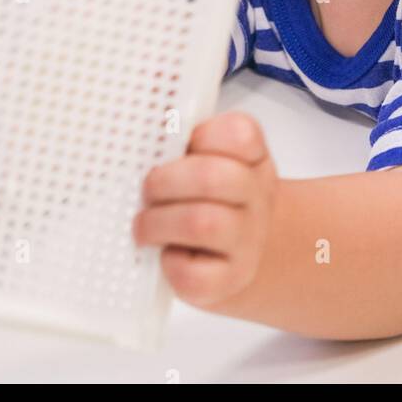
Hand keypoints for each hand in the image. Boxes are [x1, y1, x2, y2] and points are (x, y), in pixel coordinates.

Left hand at [132, 110, 277, 308]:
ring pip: (202, 222)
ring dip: (159, 222)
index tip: (182, 144)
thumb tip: (143, 120)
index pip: (240, 133)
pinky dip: (169, 264)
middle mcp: (258, 197)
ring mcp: (248, 241)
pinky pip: (193, 273)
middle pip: (211, 177)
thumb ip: (185, 140)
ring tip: (144, 226)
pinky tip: (166, 255)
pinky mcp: (229, 281)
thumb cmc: (214, 200)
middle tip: (147, 189)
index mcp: (253, 159)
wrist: (247, 256)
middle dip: (165, 181)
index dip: (203, 135)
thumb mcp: (212, 161)